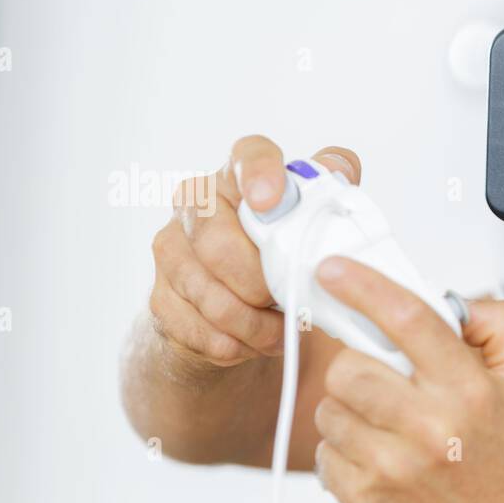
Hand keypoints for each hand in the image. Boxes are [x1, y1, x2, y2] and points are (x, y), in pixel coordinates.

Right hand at [148, 135, 360, 367]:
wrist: (233, 312)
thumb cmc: (275, 258)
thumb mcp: (307, 224)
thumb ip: (327, 192)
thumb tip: (342, 169)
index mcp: (240, 178)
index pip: (247, 156)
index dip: (259, 174)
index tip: (270, 202)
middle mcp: (197, 205)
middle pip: (220, 245)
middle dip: (262, 284)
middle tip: (290, 301)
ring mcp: (171, 251)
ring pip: (211, 296)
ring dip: (256, 325)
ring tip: (282, 331)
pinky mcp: (161, 298)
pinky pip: (202, 331)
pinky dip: (237, 346)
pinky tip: (253, 341)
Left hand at [312, 257, 503, 502]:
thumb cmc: (498, 463)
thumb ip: (500, 326)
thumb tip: (457, 299)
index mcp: (469, 390)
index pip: (408, 319)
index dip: (364, 287)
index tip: (333, 270)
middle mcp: (432, 427)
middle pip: (351, 367)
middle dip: (359, 369)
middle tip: (383, 386)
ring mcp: (393, 467)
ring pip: (330, 408)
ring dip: (349, 412)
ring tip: (385, 429)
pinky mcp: (364, 499)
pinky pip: (324, 452)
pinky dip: (343, 453)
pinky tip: (377, 462)